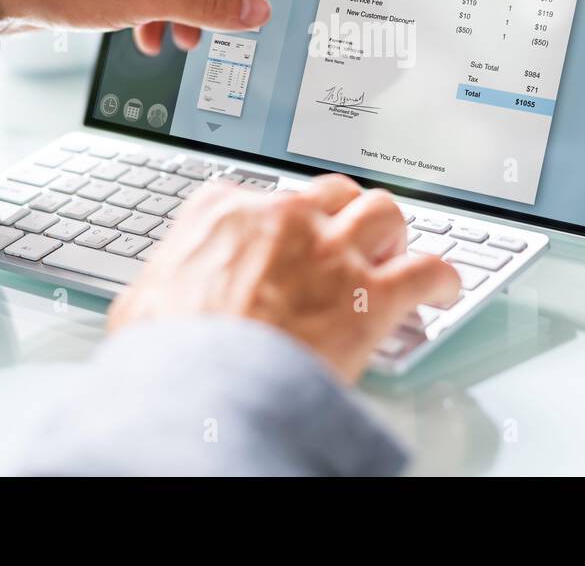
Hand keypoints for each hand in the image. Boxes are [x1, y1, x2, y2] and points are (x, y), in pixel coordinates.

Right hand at [108, 175, 460, 381]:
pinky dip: (442, 278)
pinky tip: (443, 289)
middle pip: (331, 193)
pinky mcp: (372, 294)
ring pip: (383, 212)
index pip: (264, 195)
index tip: (288, 237)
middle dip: (341, 216)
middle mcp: (284, 219)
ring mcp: (331, 252)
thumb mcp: (141, 304)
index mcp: (224, 212)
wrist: (201, 391)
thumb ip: (164, 282)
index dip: (283, 221)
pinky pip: (428, 268)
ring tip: (392, 255)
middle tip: (345, 242)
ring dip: (391, 233)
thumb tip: (158, 297)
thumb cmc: (168, 356)